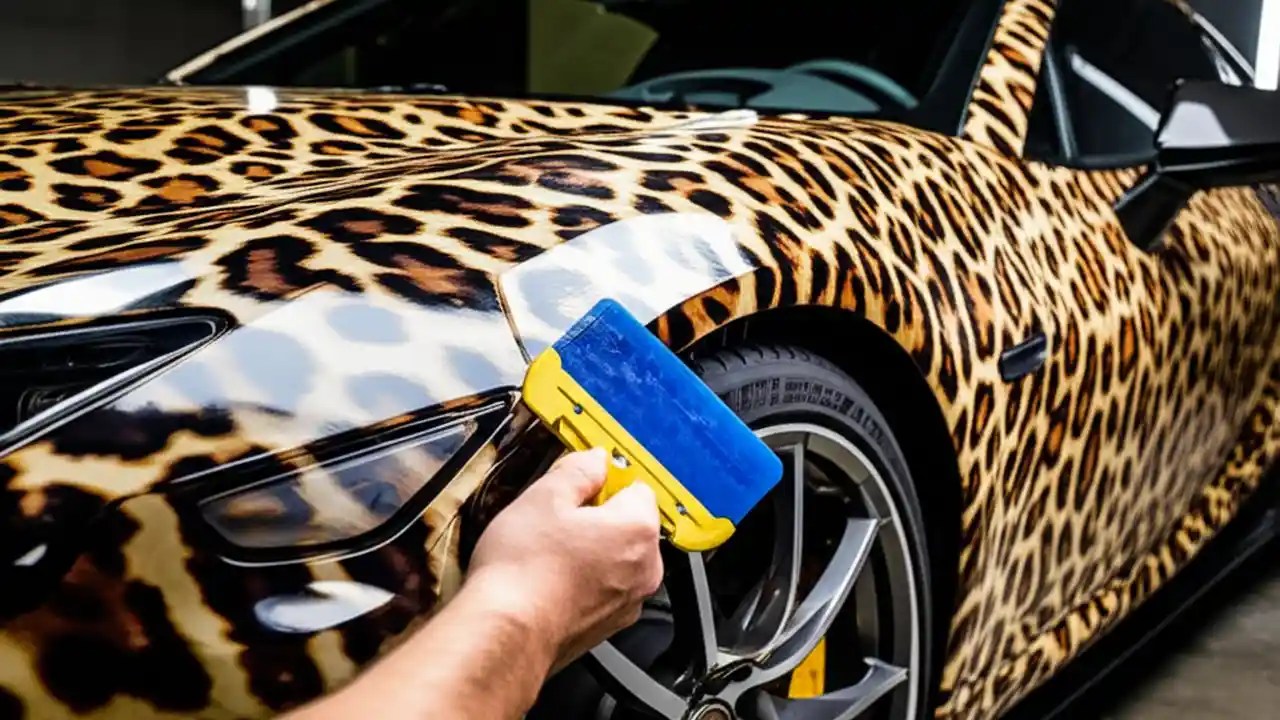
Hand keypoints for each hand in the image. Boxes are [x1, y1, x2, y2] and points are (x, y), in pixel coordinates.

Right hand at [467, 448, 663, 670]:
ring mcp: (627, 602)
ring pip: (616, 560)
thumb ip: (578, 471)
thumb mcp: (544, 497)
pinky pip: (603, 590)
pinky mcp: (606, 627)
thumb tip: (594, 460)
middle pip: (630, 526)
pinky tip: (549, 578)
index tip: (581, 482)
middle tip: (556, 516)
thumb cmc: (523, 571)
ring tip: (547, 550)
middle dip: (598, 517)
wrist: (505, 634)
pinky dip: (583, 581)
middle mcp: (644, 569)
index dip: (604, 481)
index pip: (637, 487)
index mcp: (637, 530)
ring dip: (591, 551)